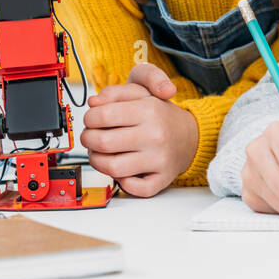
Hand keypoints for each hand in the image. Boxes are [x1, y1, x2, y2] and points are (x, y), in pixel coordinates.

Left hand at [82, 65, 196, 196]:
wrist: (190, 135)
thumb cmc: (161, 114)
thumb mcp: (142, 90)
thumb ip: (115, 92)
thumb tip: (93, 103)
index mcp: (149, 110)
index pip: (103, 115)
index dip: (89, 118)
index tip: (91, 119)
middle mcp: (155, 135)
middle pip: (103, 142)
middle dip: (88, 139)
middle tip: (90, 137)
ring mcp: (159, 159)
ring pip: (112, 168)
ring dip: (97, 161)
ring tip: (100, 153)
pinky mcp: (162, 178)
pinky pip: (134, 188)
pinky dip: (122, 182)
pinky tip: (121, 170)